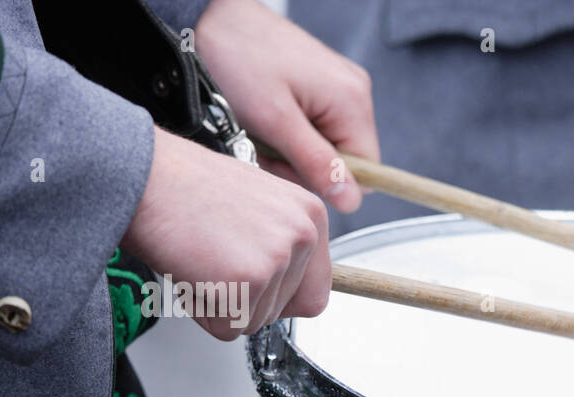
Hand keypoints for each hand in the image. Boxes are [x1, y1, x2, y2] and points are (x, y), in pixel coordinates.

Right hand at [122, 127, 330, 340]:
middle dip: (246, 300)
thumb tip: (288, 284)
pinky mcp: (249, 280)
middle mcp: (303, 234)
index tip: (253, 286)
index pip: (315, 292)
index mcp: (310, 215)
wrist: (140, 173)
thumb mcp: (254, 204)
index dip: (278, 299)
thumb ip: (279, 242)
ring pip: (255, 321)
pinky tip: (190, 270)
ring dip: (220, 303)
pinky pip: (227, 328)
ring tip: (199, 258)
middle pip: (285, 312)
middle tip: (213, 260)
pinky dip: (201, 311)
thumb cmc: (182, 185)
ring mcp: (278, 258)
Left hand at [195, 0, 379, 212]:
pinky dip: (289, 130)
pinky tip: (266, 115)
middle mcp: (355, 92)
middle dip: (304, 163)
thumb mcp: (275, 121)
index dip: (327, 180)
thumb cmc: (237, 59)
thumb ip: (316, 163)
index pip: (366, 172)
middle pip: (346, 160)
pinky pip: (316, 126)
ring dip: (292, 148)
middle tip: (265, 144)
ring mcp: (339, 84)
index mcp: (353, 101)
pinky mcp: (321, 82)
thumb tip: (353, 201)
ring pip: (327, 145)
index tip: (287, 161)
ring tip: (261, 127)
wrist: (207, 14)